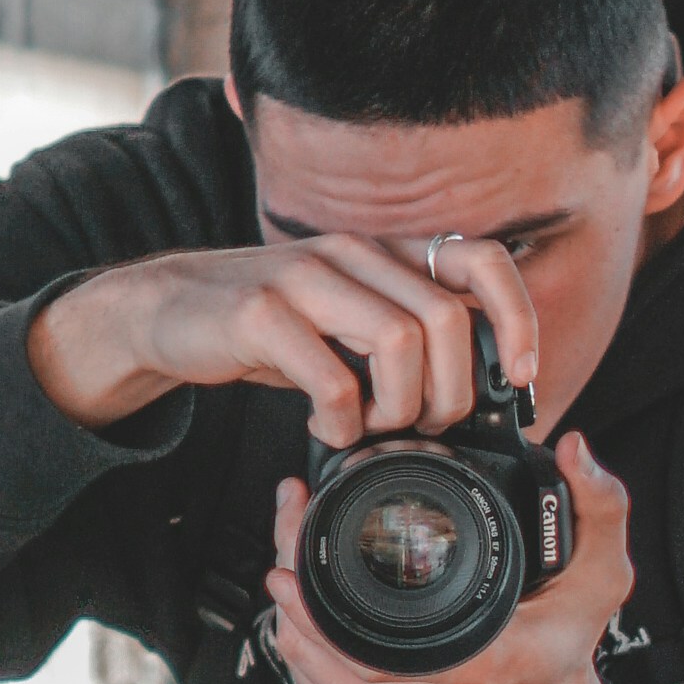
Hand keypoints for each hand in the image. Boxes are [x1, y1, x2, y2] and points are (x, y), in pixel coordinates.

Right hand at [28, 229, 538, 442]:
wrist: (164, 310)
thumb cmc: (267, 327)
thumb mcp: (344, 322)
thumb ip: (404, 339)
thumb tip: (474, 394)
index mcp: (382, 253)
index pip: (480, 258)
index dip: (516, 316)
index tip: (520, 376)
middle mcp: (350, 252)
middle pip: (446, 318)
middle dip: (451, 392)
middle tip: (424, 427)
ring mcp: (303, 276)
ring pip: (401, 340)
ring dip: (399, 407)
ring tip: (373, 429)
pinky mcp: (257, 313)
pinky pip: (330, 377)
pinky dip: (341, 420)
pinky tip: (327, 431)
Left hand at [267, 432, 632, 683]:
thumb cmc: (564, 662)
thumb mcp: (600, 584)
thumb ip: (600, 510)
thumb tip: (576, 449)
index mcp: (474, 666)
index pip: (360, 615)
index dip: (316, 557)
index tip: (305, 506)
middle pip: (315, 628)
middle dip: (291, 559)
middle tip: (291, 510)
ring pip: (301, 658)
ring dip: (285, 600)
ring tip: (288, 544)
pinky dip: (296, 641)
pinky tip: (297, 602)